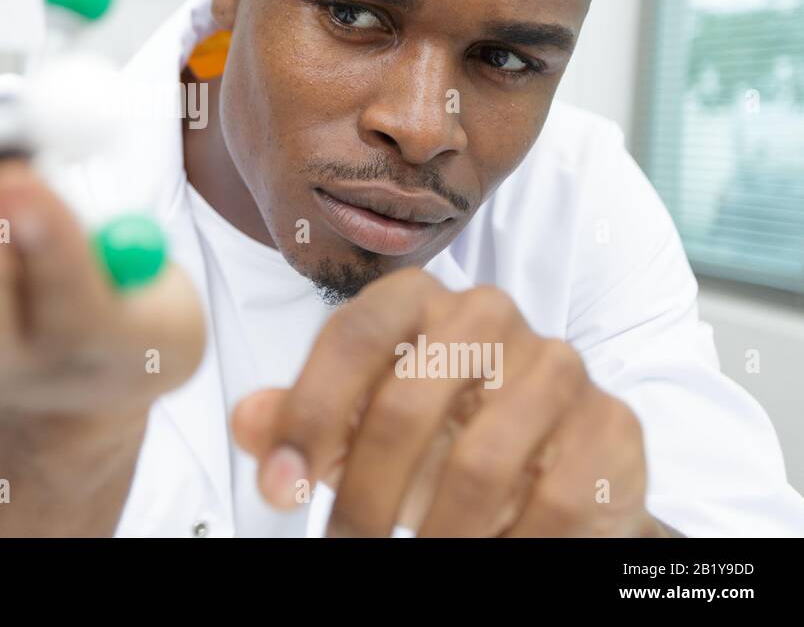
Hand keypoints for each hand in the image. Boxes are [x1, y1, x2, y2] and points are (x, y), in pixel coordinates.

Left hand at [232, 268, 668, 536]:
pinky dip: (514, 546)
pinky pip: (556, 501)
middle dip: (362, 496)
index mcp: (417, 298)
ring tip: (415, 561)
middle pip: (404, 406)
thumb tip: (249, 422)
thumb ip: (303, 418)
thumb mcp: (359, 422)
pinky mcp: (610, 422)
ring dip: (435, 534)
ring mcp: (556, 365)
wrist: (547, 465)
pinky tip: (490, 555)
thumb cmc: (435, 434)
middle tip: (343, 544)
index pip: (351, 337)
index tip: (281, 490)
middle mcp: (488, 314)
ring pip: (478, 465)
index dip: (308, 416)